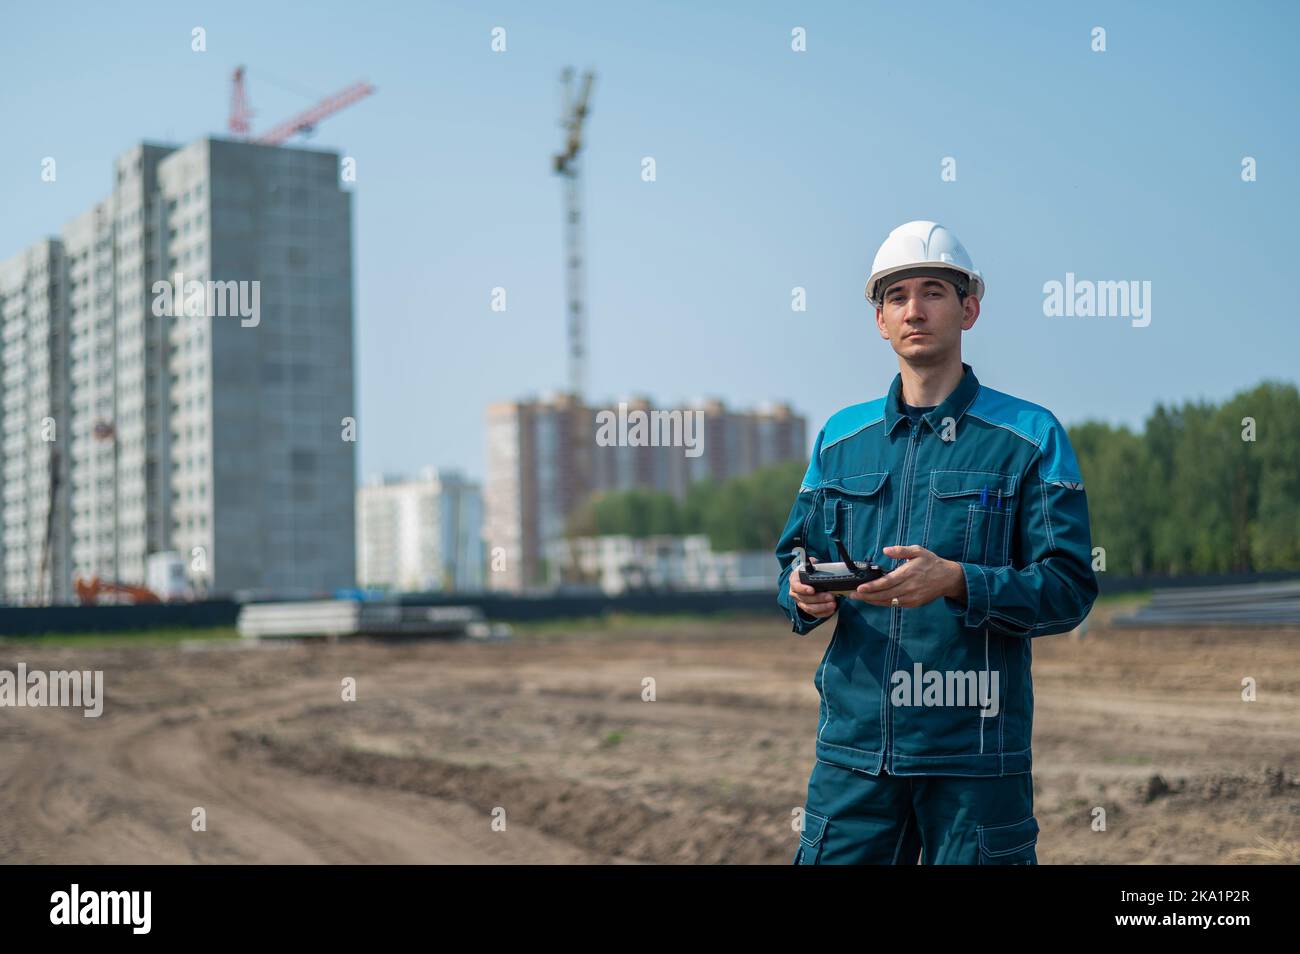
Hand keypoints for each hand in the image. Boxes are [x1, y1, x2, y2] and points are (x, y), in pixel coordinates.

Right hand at [788, 557, 839, 618]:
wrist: (803, 581)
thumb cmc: (806, 574)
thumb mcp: (807, 567)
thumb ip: (811, 564)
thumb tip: (814, 560)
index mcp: (794, 582)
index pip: (796, 587)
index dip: (804, 589)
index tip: (812, 590)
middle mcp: (795, 594)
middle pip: (805, 599)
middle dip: (819, 598)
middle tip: (830, 596)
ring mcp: (800, 603)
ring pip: (809, 608)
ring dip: (822, 607)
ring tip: (833, 604)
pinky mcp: (807, 609)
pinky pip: (814, 614)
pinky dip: (823, 613)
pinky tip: (831, 610)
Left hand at [846, 545, 964, 607]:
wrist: (948, 578)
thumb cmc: (931, 563)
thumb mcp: (918, 551)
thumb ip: (901, 550)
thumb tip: (885, 550)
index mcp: (909, 573)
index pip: (887, 582)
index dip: (872, 587)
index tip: (860, 588)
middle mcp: (910, 587)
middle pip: (885, 594)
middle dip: (867, 596)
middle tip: (853, 595)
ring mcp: (912, 597)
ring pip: (889, 602)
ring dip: (873, 601)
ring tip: (860, 598)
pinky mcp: (914, 603)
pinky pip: (895, 605)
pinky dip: (883, 603)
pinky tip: (874, 600)